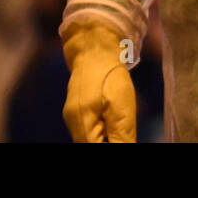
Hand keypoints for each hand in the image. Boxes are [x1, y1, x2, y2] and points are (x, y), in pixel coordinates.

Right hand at [61, 22, 136, 142]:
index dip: (111, 147)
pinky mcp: (77, 110)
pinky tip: (112, 118)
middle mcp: (72, 123)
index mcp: (81, 123)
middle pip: (90, 145)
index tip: (122, 136)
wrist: (96, 47)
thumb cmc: (110, 75)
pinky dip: (101, 130)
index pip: (94, 150)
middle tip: (122, 127)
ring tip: (117, 119)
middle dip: (108, 140)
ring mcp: (73, 117)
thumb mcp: (122, 108)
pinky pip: (89, 129)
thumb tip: (125, 149)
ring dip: (105, 137)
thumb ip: (121, 137)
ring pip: (90, 138)